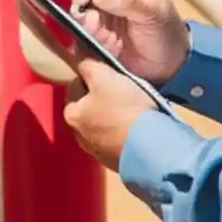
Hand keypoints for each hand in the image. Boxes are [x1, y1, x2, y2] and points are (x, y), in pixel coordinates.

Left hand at [63, 54, 156, 171]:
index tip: (109, 76)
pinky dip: (124, 134)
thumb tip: (79, 59)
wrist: (149, 146)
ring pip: (103, 126)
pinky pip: (117, 141)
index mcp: (72, 114)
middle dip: (102, 100)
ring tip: (134, 110)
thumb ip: (88, 64)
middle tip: (124, 92)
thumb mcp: (105, 77)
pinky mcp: (115, 162)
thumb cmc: (124, 106)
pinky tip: (138, 128)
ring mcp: (97, 152)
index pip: (75, 88)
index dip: (92, 78)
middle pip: (89, 108)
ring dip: (114, 118)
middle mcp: (79, 136)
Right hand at [71, 0, 191, 84]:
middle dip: (83, 5)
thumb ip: (128, 2)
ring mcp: (102, 14)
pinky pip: (83, 33)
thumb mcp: (153, 12)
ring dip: (87, 25)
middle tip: (91, 20)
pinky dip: (90, 39)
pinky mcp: (97, 34)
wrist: (168, 63)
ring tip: (105, 37)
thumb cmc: (166, 30)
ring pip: (80, 13)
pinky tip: (108, 46)